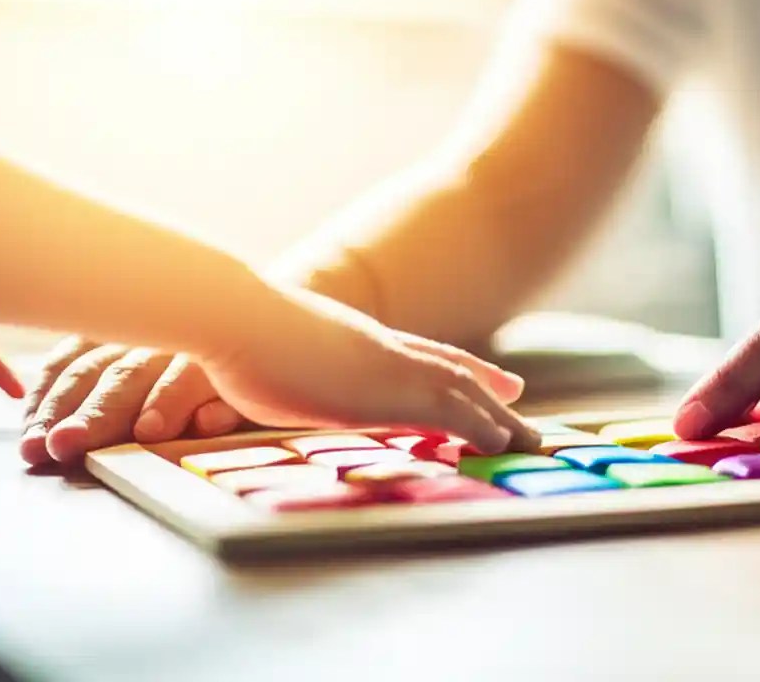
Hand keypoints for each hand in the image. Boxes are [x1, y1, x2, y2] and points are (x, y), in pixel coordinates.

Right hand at [22, 289, 528, 464]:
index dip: (445, 362)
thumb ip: (271, 364)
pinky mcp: (393, 393)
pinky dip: (484, 430)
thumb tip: (246, 375)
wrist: (235, 314)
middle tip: (516, 397)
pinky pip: (456, 416)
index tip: (470, 371)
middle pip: (450, 367)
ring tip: (529, 439)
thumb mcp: (258, 354)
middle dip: (485, 385)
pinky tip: (504, 445)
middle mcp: (381, 348)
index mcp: (353, 339)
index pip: (414, 350)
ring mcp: (391, 368)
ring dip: (499, 418)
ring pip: (464, 393)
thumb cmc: (230, 333)